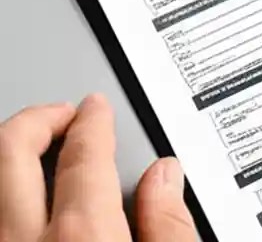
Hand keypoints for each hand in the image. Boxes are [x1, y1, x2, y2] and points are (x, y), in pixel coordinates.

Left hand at [0, 94, 196, 241]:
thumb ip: (169, 227)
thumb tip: (165, 177)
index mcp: (84, 237)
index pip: (84, 157)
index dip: (92, 122)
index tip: (95, 109)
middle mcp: (24, 241)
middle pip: (12, 153)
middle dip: (37, 120)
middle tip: (60, 114)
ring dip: (10, 151)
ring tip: (33, 142)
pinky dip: (2, 187)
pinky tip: (16, 188)